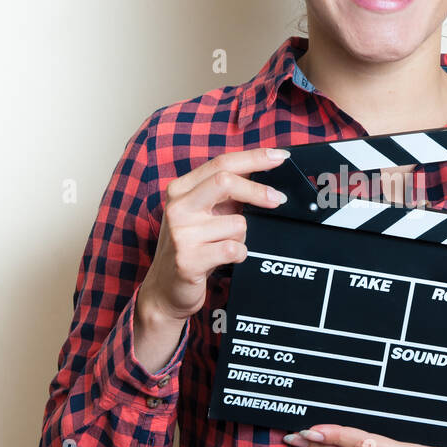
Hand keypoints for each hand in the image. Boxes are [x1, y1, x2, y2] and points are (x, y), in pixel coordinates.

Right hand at [139, 146, 291, 323]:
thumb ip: (226, 193)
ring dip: (243, 236)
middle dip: (258, 191)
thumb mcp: (203, 213)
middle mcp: (178, 207)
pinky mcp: (189, 259)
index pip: (221, 163)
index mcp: (181, 189)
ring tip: (226, 244)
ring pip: (238, 223)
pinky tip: (226, 258)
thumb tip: (263, 172)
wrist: (165, 289)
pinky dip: (240, 254)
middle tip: (278, 199)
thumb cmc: (191, 247)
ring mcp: (182, 233)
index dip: (255, 158)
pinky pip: (235, 249)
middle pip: (225, 181)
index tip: (280, 157)